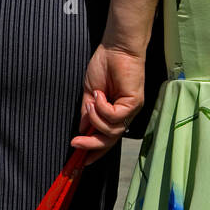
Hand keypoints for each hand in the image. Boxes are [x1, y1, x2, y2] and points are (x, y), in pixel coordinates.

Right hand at [71, 43, 145, 163]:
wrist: (116, 48)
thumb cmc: (104, 66)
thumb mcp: (90, 94)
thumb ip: (87, 113)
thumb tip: (82, 130)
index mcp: (115, 112)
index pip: (107, 138)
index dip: (94, 150)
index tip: (81, 160)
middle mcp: (125, 114)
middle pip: (110, 140)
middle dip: (91, 144)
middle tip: (76, 143)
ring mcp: (131, 109)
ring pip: (112, 130)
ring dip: (96, 119)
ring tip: (91, 101)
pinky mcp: (134, 103)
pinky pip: (115, 117)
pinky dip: (102, 108)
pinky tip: (99, 95)